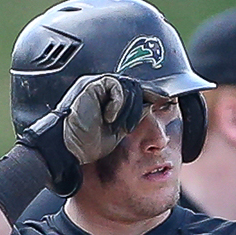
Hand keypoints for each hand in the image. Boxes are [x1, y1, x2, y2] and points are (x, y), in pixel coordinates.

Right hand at [16, 74, 145, 194]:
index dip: (151, 95)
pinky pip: (115, 85)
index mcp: (108, 100)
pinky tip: (109, 118)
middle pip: (134, 86)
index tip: (167, 101)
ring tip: (118, 124)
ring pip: (127, 85)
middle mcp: (103, 91)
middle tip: (156, 106)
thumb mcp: (120, 130)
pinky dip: (117, 102)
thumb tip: (152, 106)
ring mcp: (96, 87)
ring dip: (129, 107)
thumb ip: (134, 116)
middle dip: (146, 98)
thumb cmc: (88, 144)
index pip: (134, 92)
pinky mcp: (91, 85)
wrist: (68, 149)